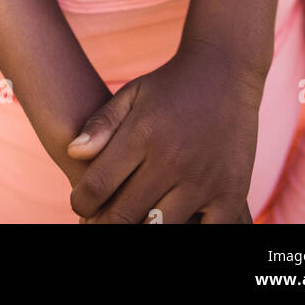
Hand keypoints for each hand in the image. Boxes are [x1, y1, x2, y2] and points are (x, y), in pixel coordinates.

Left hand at [67, 42, 262, 223]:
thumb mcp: (132, 94)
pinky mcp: (232, 194)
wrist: (225, 70)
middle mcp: (172, 160)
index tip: (82, 203)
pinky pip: (207, 233)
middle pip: (123, 216)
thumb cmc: (170, 85)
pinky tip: (175, 220)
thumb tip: (72, 152)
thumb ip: (100, 124)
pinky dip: (189, 232)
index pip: (96, 187)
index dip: (81, 203)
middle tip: (101, 220)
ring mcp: (204, 180)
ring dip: (143, 229)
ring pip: (159, 230)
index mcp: (142, 134)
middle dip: (103, 224)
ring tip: (136, 218)